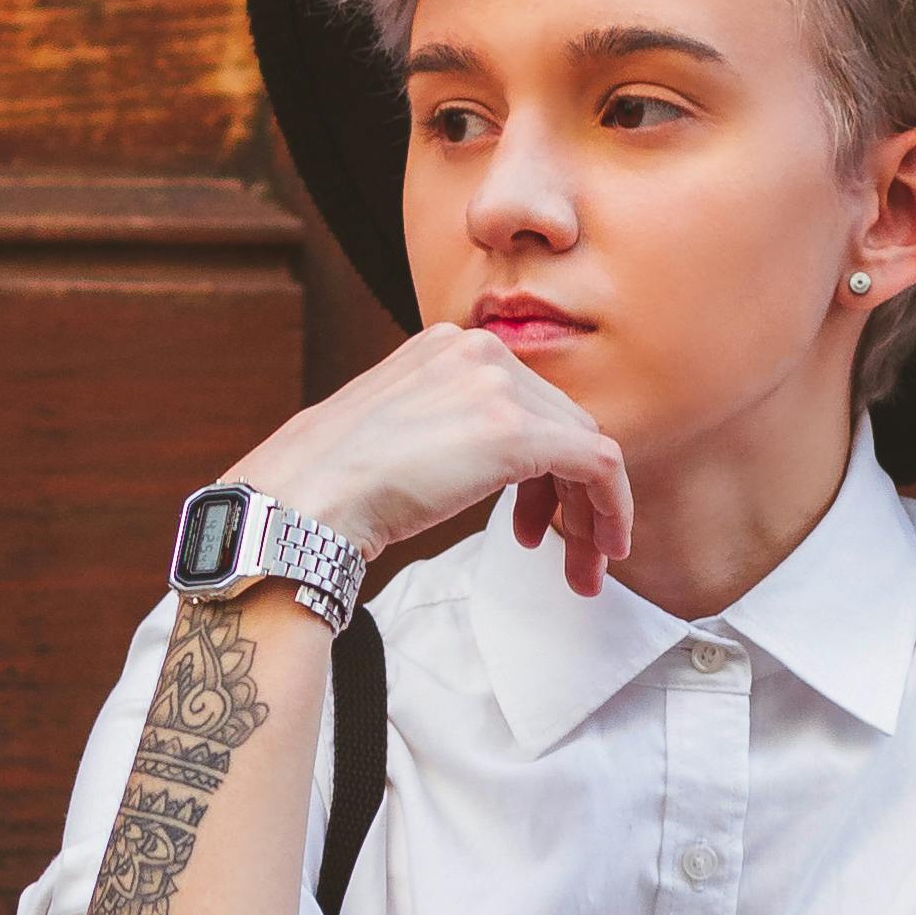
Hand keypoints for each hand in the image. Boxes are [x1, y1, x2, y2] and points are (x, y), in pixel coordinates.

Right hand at [244, 323, 632, 599]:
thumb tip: (470, 464)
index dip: (539, 469)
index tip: (533, 522)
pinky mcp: (518, 432)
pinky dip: (611, 507)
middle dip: (568, 496)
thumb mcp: (392, 435)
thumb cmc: (328, 485)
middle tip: (564, 553)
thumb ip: (442, 430)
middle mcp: (475, 351)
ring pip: (583, 445)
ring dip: (588, 512)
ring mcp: (498, 386)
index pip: (523, 401)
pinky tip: (603, 550)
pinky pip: (598, 465)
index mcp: (443, 346)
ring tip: (582, 568)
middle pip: (559, 422)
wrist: (304, 500)